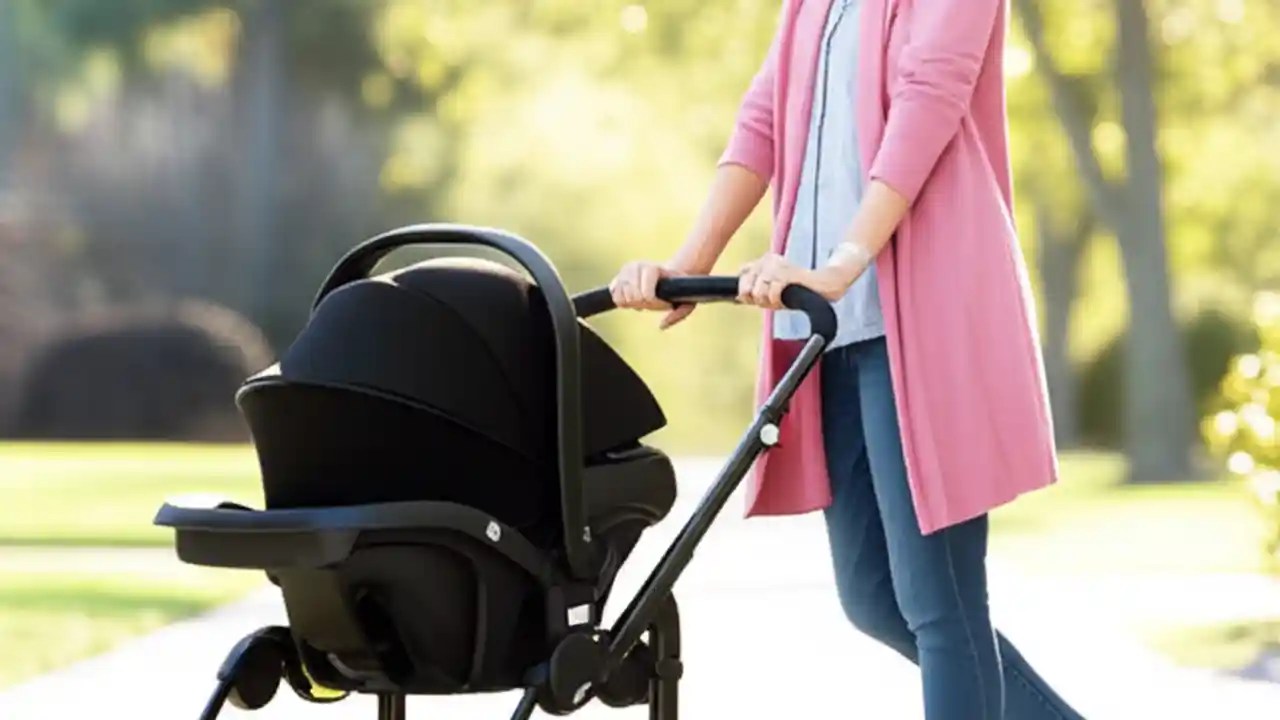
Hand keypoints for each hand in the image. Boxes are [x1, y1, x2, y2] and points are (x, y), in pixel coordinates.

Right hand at [608, 261, 695, 328]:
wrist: (667, 274)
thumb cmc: (677, 287)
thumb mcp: (686, 299)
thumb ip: (678, 314)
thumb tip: (661, 325)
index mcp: (652, 268)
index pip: (646, 295)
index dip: (656, 304)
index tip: (665, 304)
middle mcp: (636, 266)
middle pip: (634, 297)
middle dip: (645, 304)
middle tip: (655, 303)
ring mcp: (625, 271)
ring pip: (622, 297)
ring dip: (634, 303)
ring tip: (645, 300)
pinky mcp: (617, 277)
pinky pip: (614, 296)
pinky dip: (623, 302)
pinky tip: (634, 300)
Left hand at [737, 253, 858, 308]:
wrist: (824, 284)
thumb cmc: (798, 289)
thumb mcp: (772, 290)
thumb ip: (755, 290)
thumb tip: (738, 297)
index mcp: (764, 260)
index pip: (741, 275)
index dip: (746, 291)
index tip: (757, 298)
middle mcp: (768, 260)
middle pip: (745, 286)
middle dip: (758, 299)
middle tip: (772, 300)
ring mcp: (777, 265)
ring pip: (758, 291)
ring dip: (770, 301)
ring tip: (782, 299)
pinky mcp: (786, 273)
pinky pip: (772, 292)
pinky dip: (777, 300)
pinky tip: (785, 298)